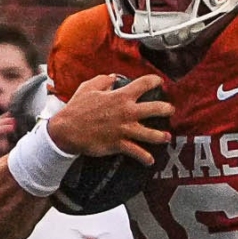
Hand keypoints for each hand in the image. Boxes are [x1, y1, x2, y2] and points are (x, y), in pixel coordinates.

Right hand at [47, 73, 173, 163]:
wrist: (67, 130)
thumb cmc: (77, 108)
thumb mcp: (88, 87)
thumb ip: (103, 80)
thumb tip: (112, 78)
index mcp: (121, 96)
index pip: (144, 84)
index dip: (155, 81)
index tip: (159, 82)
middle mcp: (126, 112)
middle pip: (155, 109)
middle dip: (166, 109)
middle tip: (170, 110)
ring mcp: (124, 129)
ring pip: (151, 134)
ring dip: (161, 136)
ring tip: (166, 137)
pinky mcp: (119, 144)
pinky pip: (136, 152)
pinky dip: (145, 158)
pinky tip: (150, 160)